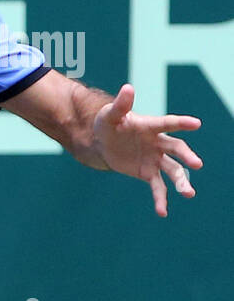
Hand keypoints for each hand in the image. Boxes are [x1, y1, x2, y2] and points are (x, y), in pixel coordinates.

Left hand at [92, 84, 202, 216]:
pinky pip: (157, 187)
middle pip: (176, 149)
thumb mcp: (110, 115)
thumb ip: (120, 105)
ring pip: (173, 170)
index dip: (181, 123)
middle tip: (197, 164)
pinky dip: (160, 199)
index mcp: (151, 126)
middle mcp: (158, 143)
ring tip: (189, 194)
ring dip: (181, 181)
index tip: (196, 123)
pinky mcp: (148, 173)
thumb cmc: (108, 124)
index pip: (168, 124)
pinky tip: (162, 212)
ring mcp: (155, 159)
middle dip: (187, 156)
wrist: (102, 143)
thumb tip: (128, 87)